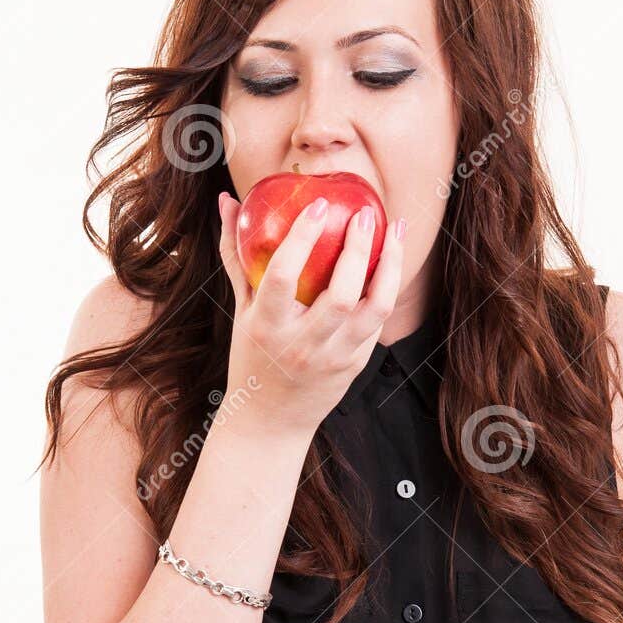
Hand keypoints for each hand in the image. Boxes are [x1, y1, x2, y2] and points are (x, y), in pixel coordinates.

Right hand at [216, 191, 405, 439]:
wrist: (271, 420)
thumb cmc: (252, 357)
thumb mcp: (241, 311)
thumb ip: (237, 257)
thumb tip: (227, 202)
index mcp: (266, 327)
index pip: (282, 277)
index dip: (301, 239)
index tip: (318, 206)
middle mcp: (302, 345)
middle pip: (339, 294)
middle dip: (357, 248)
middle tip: (363, 214)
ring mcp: (334, 357)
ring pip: (374, 307)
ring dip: (389, 265)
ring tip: (394, 229)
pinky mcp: (356, 363)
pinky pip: (378, 319)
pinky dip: (387, 285)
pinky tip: (389, 259)